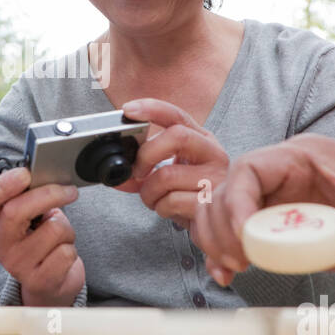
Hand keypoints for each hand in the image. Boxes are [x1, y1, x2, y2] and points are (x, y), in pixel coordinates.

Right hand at [0, 166, 84, 305]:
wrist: (49, 283)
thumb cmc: (40, 240)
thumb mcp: (30, 217)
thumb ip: (32, 197)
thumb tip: (49, 178)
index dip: (2, 184)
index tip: (25, 174)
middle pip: (16, 210)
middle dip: (49, 194)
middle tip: (69, 191)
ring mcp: (17, 265)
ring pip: (53, 229)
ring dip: (66, 229)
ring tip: (59, 238)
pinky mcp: (38, 281)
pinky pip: (66, 252)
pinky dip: (71, 250)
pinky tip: (61, 256)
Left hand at [115, 98, 228, 224]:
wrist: (219, 225)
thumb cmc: (191, 196)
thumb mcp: (170, 175)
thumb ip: (143, 171)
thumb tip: (115, 176)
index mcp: (202, 140)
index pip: (177, 116)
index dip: (152, 108)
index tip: (128, 110)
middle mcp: (213, 154)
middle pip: (176, 136)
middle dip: (146, 154)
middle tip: (138, 172)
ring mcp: (216, 178)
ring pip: (167, 175)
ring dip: (149, 192)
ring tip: (155, 199)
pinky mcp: (211, 203)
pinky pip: (172, 201)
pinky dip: (161, 208)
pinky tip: (170, 211)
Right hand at [191, 133, 334, 285]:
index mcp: (296, 158)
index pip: (248, 169)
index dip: (237, 201)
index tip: (246, 237)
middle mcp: (275, 176)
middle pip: (224, 192)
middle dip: (222, 228)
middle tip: (241, 262)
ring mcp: (269, 199)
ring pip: (218, 213)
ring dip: (216, 241)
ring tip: (234, 269)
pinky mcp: (270, 223)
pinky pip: (230, 234)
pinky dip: (221, 254)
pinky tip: (226, 276)